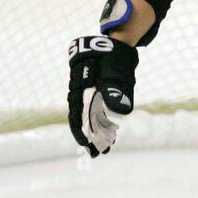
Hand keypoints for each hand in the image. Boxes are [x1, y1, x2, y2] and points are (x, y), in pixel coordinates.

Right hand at [68, 35, 137, 156]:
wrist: (116, 42)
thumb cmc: (116, 55)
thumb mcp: (117, 69)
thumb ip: (117, 87)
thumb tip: (121, 111)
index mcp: (80, 85)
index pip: (77, 112)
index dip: (81, 130)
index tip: (86, 145)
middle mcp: (80, 90)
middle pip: (81, 117)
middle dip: (88, 136)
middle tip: (95, 154)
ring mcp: (87, 91)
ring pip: (88, 115)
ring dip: (96, 132)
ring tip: (104, 148)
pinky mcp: (96, 92)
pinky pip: (96, 110)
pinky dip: (102, 122)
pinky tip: (110, 134)